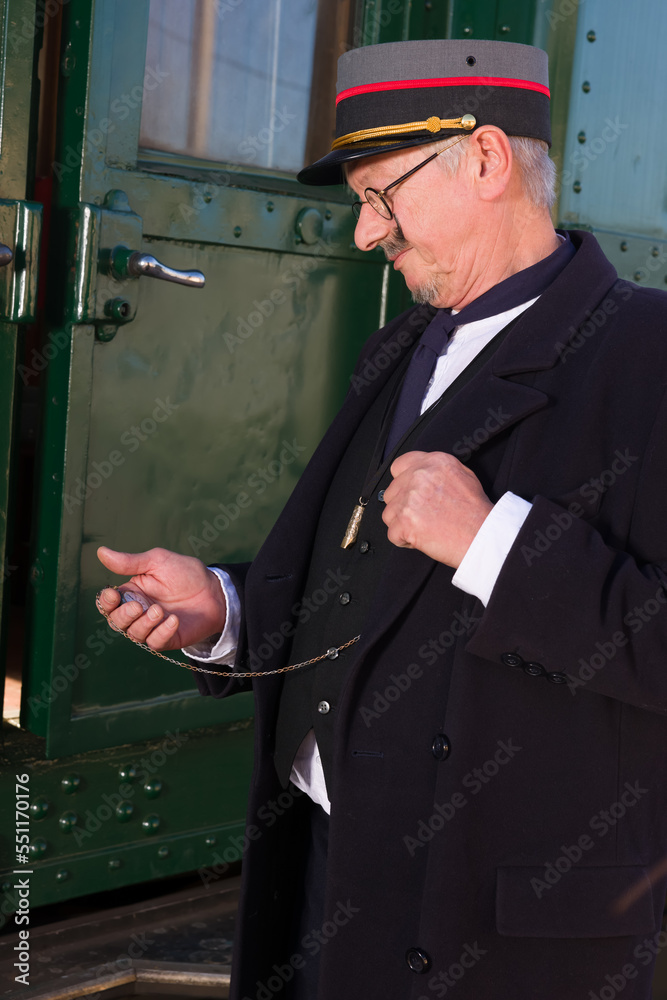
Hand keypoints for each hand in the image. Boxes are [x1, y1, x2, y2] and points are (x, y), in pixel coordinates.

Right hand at [96, 546, 226, 649]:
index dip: (106, 602)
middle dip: (124, 615)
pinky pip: (155, 643)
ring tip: (160, 610)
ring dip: (144, 624)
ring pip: (134, 634)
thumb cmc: (185, 573)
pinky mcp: (168, 639)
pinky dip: (161, 633)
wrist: (214, 590)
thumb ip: (130, 562)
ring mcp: (152, 627)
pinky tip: (174, 620)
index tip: (114, 595)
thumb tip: (100, 552)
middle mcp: (138, 612)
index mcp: (131, 593)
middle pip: (116, 622)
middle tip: (139, 605)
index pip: (108, 603)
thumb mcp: (157, 562)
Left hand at [382, 451, 493, 567]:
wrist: (482, 536)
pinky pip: (392, 534)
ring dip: (402, 524)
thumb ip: (437, 471)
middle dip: (402, 506)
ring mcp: (409, 499)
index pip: (399, 465)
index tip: (406, 492)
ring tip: (424, 528)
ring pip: (389, 513)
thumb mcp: (464, 476)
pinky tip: (423, 538)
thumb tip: (420, 475)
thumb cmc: (476, 512)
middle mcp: (419, 477)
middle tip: (422, 516)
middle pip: (391, 492)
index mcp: (433, 463)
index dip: (401, 482)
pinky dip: (405, 540)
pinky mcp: (404, 521)